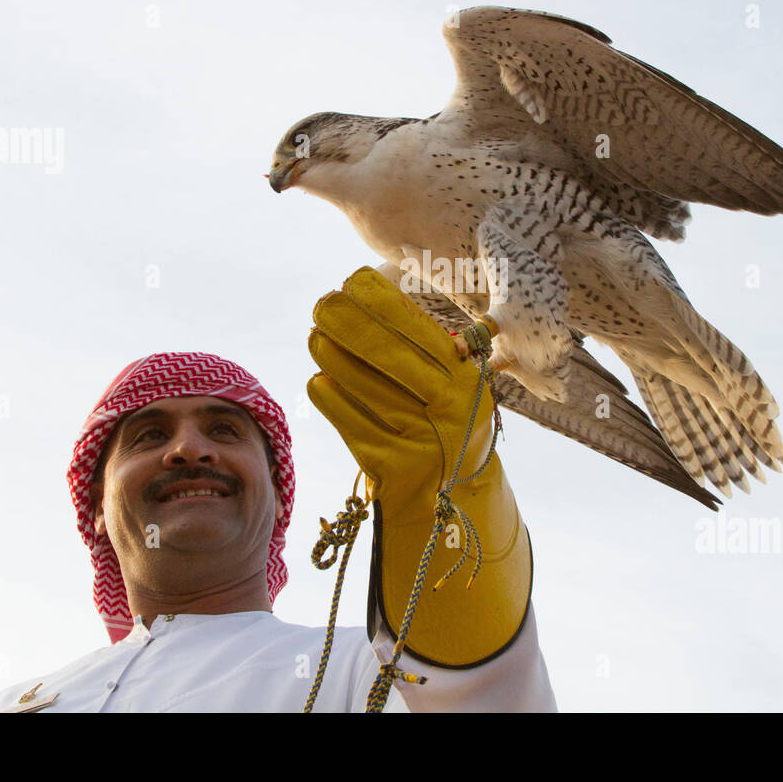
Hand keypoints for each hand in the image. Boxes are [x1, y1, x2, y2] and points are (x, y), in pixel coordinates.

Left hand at [306, 267, 496, 501]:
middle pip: (389, 354)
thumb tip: (366, 300)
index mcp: (467, 380)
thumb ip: (424, 351)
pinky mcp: (393, 468)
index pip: (420, 331)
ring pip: (364, 385)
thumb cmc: (444, 424)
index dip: (383, 302)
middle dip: (349, 323)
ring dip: (332, 356)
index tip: (352, 281)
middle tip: (323, 304)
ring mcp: (422, 440)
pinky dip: (330, 397)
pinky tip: (319, 379)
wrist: (456, 500)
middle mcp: (450, 409)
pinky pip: (349, 422)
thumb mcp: (454, 386)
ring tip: (315, 338)